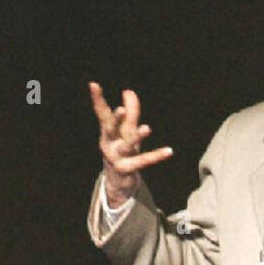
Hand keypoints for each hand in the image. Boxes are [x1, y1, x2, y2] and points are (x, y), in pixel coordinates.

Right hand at [88, 82, 172, 207]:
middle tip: (120, 110)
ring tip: (147, 128)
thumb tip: (128, 91)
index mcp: (107, 131)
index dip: (97, 99)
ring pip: (127, 145)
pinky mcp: (127, 168)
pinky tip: (169, 151)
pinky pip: (143, 161)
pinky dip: (156, 156)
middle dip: (116, 120)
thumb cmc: (122, 148)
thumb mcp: (126, 130)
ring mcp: (117, 157)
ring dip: (136, 137)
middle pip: (111, 129)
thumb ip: (130, 111)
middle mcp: (109, 143)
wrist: (117, 180)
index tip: (93, 84)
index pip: (102, 113)